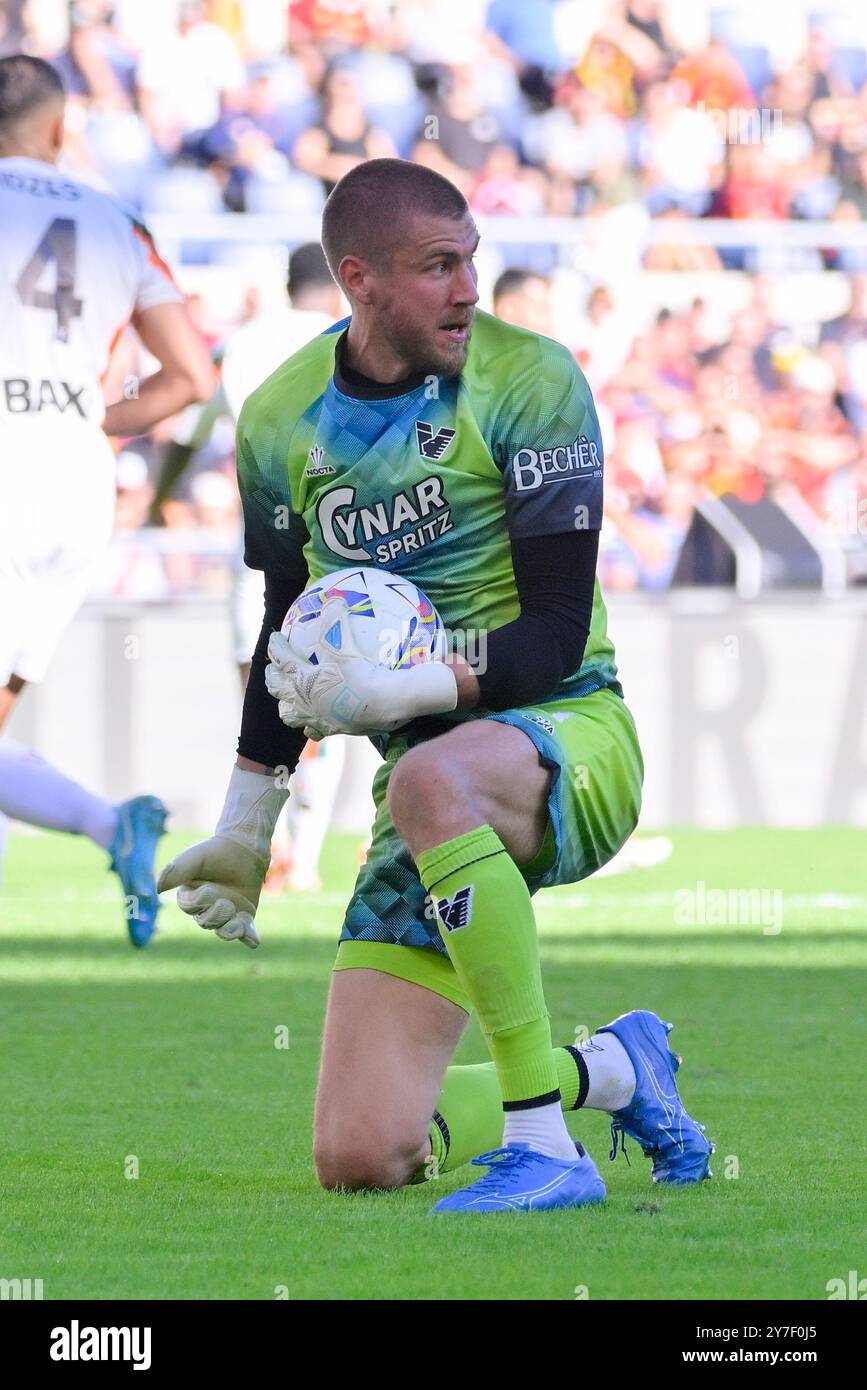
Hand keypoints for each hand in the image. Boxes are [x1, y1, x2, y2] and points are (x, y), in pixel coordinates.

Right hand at [157, 766, 288, 947]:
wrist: (244, 848)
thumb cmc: (215, 852)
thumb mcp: (194, 858)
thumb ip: (176, 871)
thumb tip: (157, 889)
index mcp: (191, 897)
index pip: (190, 908)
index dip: (199, 901)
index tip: (208, 888)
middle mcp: (207, 909)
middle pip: (206, 923)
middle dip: (216, 913)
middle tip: (227, 901)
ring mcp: (227, 914)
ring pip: (225, 931)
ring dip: (231, 929)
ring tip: (238, 919)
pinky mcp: (245, 916)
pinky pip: (246, 932)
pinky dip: (249, 938)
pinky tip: (253, 941)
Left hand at [265, 601, 457, 737]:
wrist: (382, 703)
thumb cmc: (361, 673)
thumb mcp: (345, 643)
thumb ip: (335, 619)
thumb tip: (332, 599)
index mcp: (302, 678)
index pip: (281, 660)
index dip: (276, 647)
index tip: (275, 639)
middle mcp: (303, 700)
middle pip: (278, 688)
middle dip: (273, 677)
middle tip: (273, 669)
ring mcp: (315, 718)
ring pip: (289, 714)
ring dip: (285, 705)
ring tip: (287, 700)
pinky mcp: (331, 730)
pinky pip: (314, 731)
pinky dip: (312, 726)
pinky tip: (315, 724)